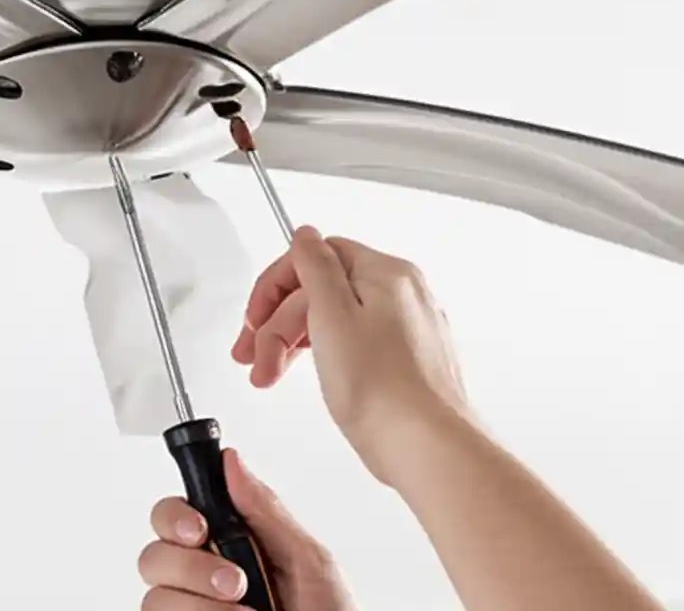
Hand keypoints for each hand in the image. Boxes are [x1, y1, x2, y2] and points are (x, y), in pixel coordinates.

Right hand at [139, 449, 355, 610]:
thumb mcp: (310, 561)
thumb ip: (266, 511)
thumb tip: (232, 462)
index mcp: (228, 546)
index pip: (173, 515)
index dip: (176, 516)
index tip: (201, 530)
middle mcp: (201, 579)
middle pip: (153, 555)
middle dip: (191, 567)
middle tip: (234, 583)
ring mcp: (191, 609)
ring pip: (155, 597)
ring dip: (200, 606)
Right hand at [230, 226, 471, 484]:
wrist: (428, 449)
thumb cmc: (384, 392)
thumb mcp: (332, 315)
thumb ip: (314, 266)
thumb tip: (305, 235)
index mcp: (385, 274)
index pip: (314, 257)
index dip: (275, 287)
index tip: (254, 319)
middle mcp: (402, 294)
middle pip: (321, 290)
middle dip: (279, 323)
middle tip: (255, 356)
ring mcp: (407, 328)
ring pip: (335, 318)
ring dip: (294, 343)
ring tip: (268, 376)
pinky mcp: (406, 359)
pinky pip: (355, 343)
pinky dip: (324, 357)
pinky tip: (311, 378)